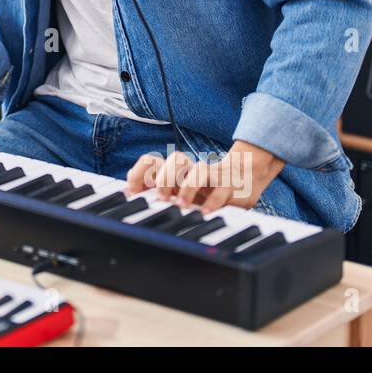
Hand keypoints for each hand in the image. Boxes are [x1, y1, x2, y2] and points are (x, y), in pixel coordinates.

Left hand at [124, 140, 284, 214]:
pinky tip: (205, 213)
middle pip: (176, 160)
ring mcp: (212, 176)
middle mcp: (191, 170)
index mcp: (174, 171)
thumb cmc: (203, 187)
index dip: (139, 173)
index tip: (133, 192)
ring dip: (189, 187)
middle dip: (165, 178)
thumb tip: (127, 193)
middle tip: (161, 198)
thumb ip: (155, 189)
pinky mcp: (229, 185)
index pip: (151, 161)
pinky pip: (222, 189)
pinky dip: (213, 201)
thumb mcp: (178, 190)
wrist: (244, 176)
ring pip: (200, 169)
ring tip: (182, 205)